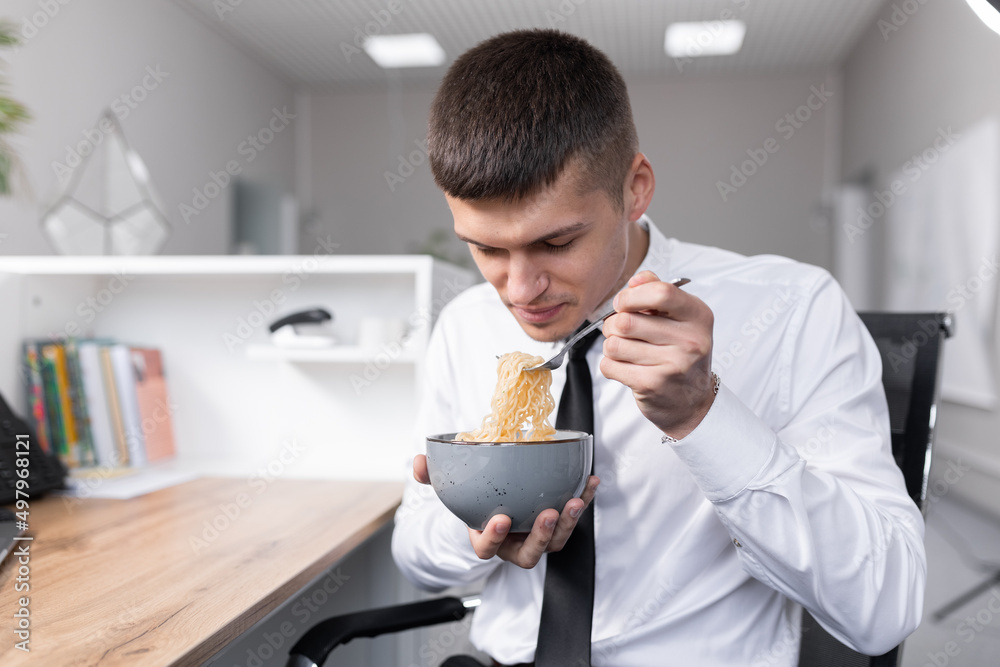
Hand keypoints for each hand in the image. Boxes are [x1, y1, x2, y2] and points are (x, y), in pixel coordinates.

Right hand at [413, 454, 599, 567]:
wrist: (493, 498)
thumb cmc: (473, 497)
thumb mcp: (450, 486)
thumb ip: (433, 475)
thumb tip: (418, 462)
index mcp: (487, 539)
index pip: (488, 549)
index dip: (494, 538)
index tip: (501, 519)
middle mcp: (514, 544)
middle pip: (530, 553)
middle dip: (541, 536)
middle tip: (547, 513)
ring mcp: (537, 536)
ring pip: (556, 541)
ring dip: (568, 523)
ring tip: (575, 500)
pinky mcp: (556, 523)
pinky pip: (573, 517)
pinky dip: (584, 499)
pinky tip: (590, 480)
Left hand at [600, 270, 715, 439]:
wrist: (693, 403)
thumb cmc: (681, 354)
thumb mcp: (681, 319)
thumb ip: (658, 292)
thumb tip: (635, 280)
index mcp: (698, 316)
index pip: (661, 293)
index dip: (631, 296)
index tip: (623, 303)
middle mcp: (690, 340)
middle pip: (627, 320)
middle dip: (613, 324)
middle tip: (620, 331)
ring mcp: (673, 365)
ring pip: (614, 344)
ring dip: (611, 346)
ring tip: (626, 351)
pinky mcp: (653, 385)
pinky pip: (610, 365)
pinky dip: (610, 365)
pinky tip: (626, 367)